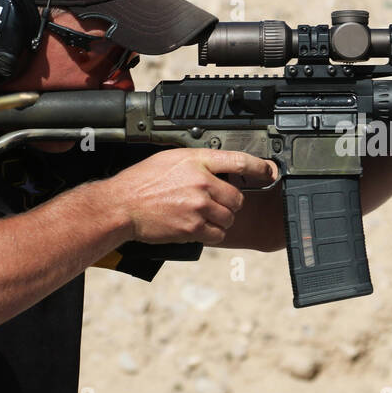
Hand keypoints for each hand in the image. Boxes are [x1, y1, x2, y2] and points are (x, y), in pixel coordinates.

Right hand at [109, 148, 278, 244]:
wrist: (122, 205)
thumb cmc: (142, 182)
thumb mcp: (171, 158)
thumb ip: (199, 162)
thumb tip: (222, 167)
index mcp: (197, 161)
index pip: (240, 160)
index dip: (260, 167)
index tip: (269, 171)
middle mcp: (201, 182)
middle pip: (237, 197)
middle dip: (230, 202)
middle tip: (215, 203)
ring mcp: (198, 206)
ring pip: (229, 217)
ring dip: (221, 219)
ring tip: (203, 215)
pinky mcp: (193, 228)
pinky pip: (218, 234)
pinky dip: (212, 233)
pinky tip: (198, 227)